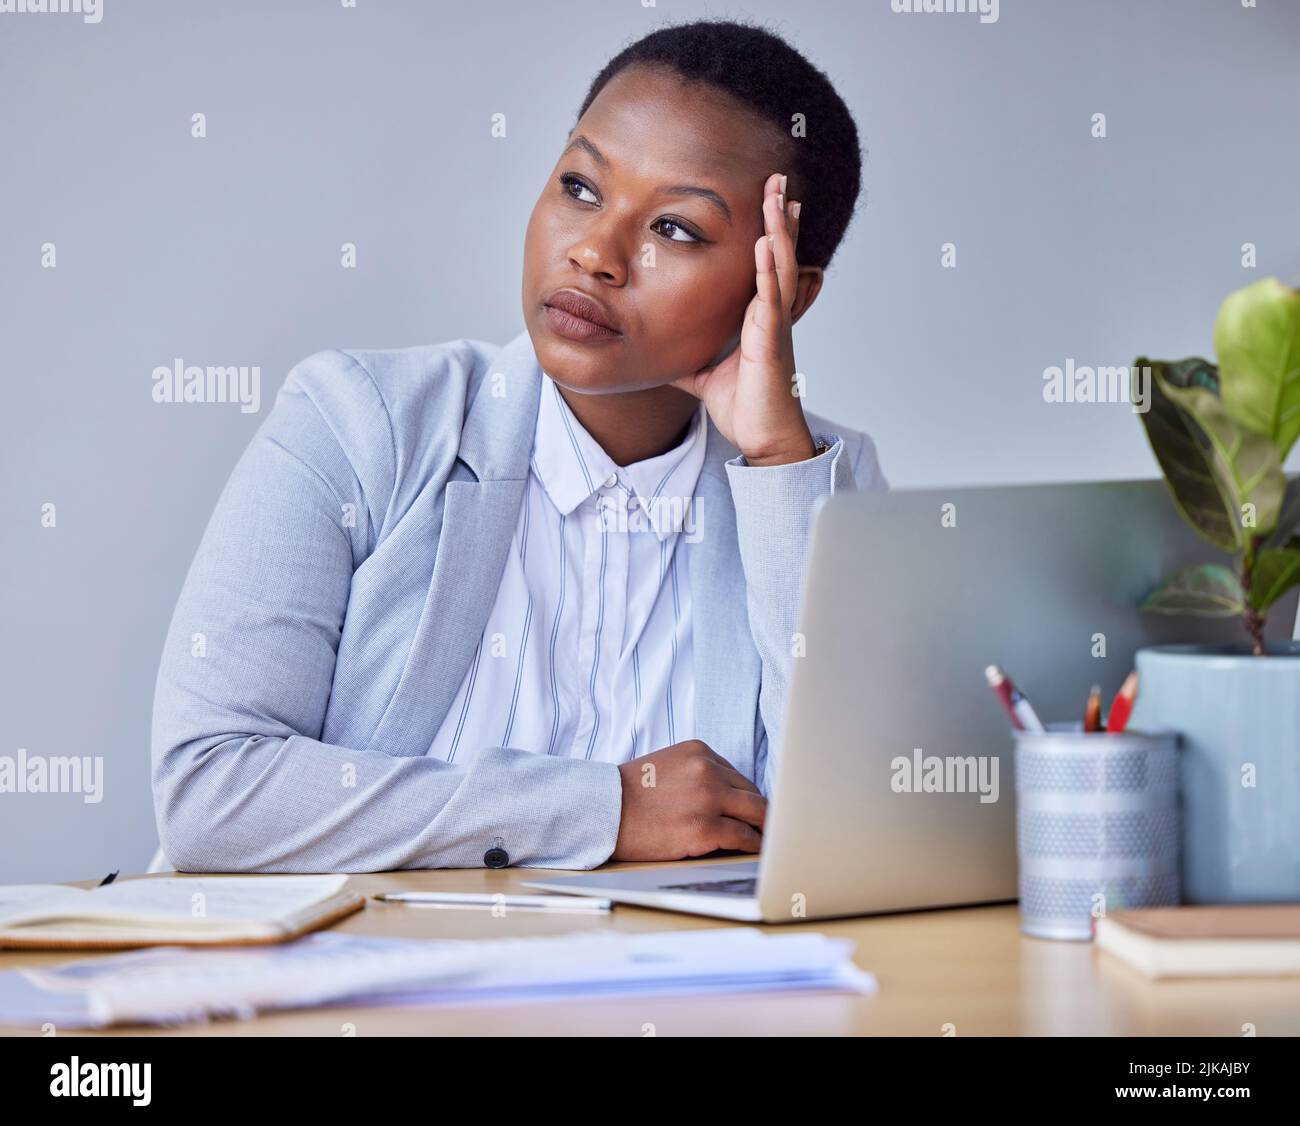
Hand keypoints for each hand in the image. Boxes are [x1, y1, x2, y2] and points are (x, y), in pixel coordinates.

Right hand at [611, 740, 765, 860]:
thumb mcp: (667, 766)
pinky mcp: (705, 828)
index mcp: (699, 752)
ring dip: (764, 828)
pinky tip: (754, 850)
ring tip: (768, 840)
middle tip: (770, 826)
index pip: (737, 776)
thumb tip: (728, 796)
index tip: (751, 810)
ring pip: (756, 813)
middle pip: (752, 792)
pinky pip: (744, 837)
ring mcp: (708, 799)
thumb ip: (698, 774)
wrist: (603, 812)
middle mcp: (708, 770)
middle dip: (761, 812)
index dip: (744, 797)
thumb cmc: (631, 794)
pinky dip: (754, 845)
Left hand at [670, 171, 815, 466]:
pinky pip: (770, 301)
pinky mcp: (771, 343)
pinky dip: (767, 271)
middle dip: (779, 215)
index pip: (763, 262)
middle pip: (777, 253)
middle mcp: (770, 313)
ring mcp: (774, 325)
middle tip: (779, 177)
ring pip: (779, 267)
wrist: (761, 438)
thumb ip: (684, 353)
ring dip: (778, 230)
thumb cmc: (742, 405)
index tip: (766, 197)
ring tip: (779, 196)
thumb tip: (655, 346)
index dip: (768, 229)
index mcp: (757, 315)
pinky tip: (764, 245)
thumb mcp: (702, 371)